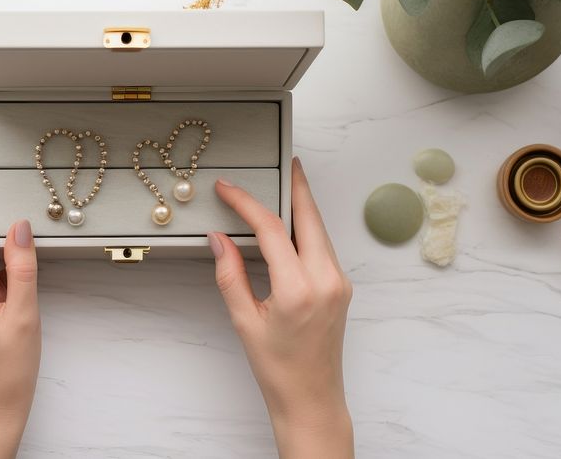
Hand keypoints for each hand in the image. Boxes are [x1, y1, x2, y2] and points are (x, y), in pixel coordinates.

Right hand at [209, 158, 353, 457]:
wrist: (312, 399)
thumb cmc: (278, 368)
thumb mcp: (244, 320)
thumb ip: (229, 274)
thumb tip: (219, 239)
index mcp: (298, 288)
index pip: (270, 229)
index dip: (246, 203)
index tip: (227, 189)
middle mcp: (326, 280)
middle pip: (309, 217)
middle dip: (295, 186)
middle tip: (283, 162)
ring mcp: (339, 282)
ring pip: (319, 229)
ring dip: (302, 205)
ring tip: (285, 184)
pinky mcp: (341, 287)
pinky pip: (323, 245)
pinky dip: (307, 227)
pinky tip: (292, 221)